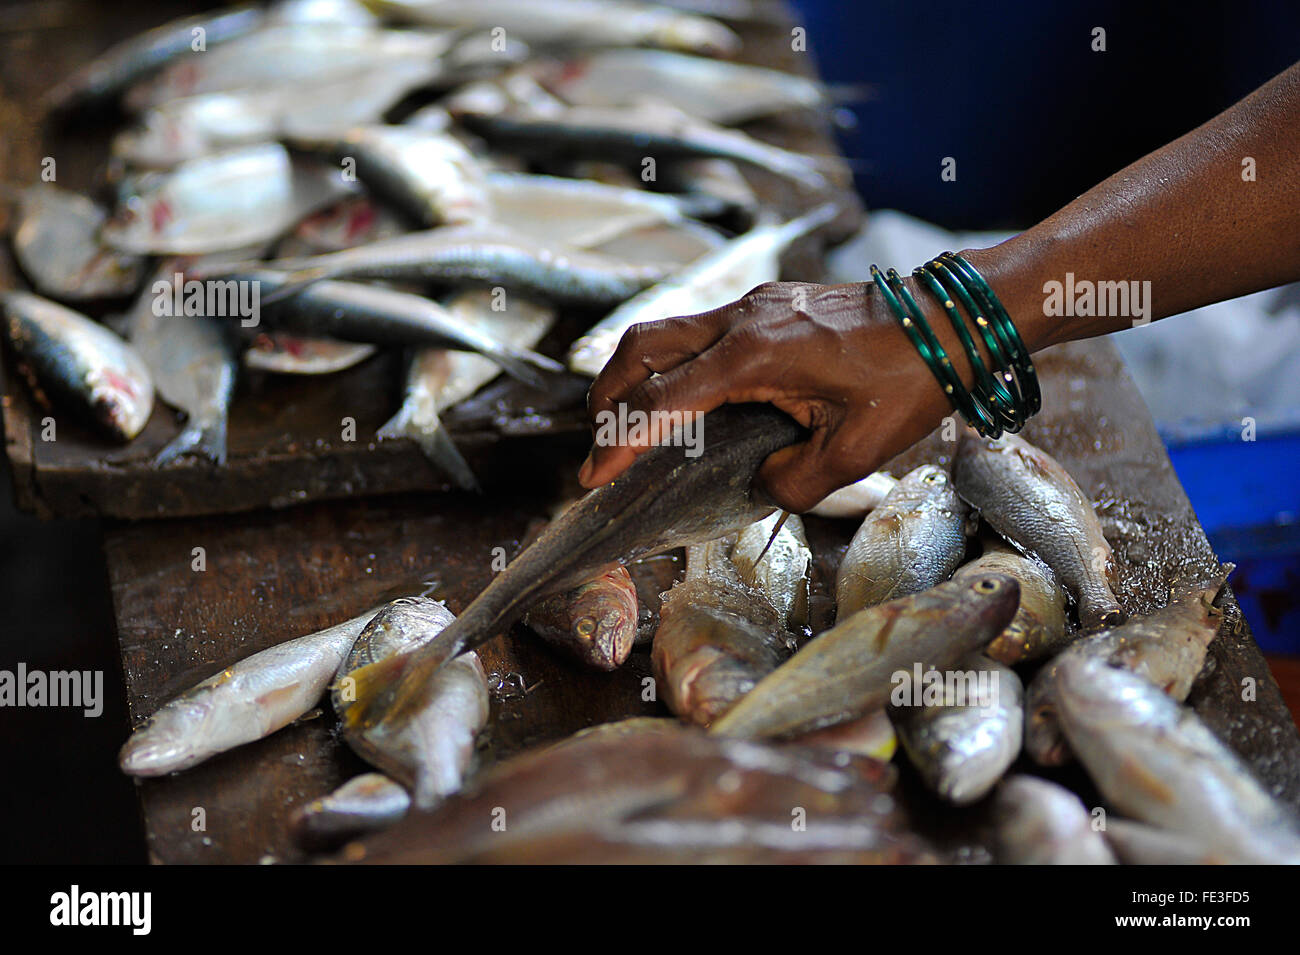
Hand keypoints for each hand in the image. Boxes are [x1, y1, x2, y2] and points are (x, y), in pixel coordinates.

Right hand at [578, 279, 971, 511]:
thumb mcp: (855, 452)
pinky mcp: (769, 305)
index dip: (621, 440)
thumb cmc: (911, 379)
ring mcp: (755, 305)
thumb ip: (793, 481)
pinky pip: (700, 331)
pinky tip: (684, 398)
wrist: (953, 319)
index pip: (663, 400)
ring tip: (625, 419)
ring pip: (667, 331)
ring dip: (636, 374)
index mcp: (754, 355)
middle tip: (597, 442)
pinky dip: (673, 364)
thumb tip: (760, 485)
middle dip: (609, 394)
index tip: (593, 474)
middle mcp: (743, 319)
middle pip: (644, 347)